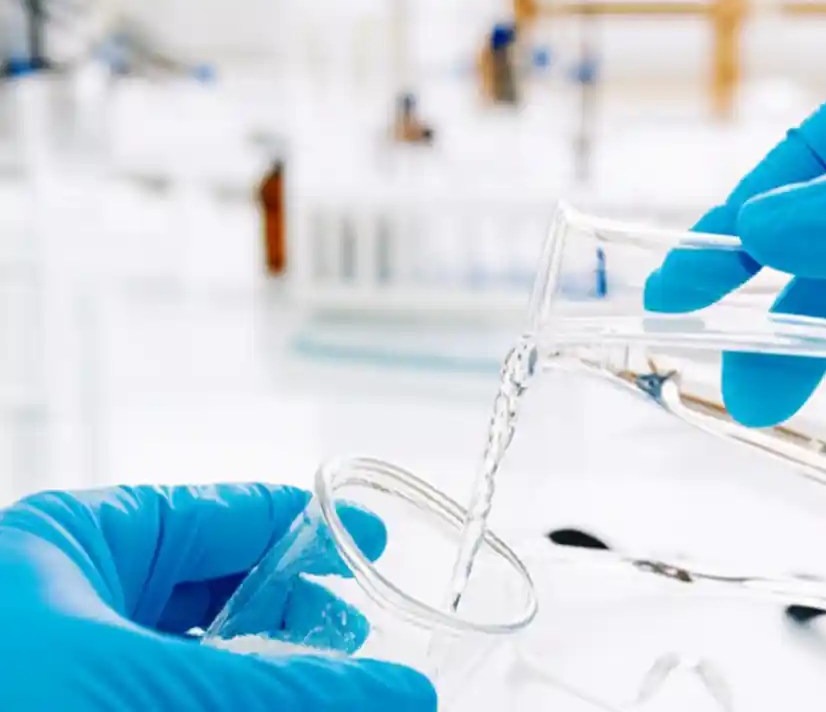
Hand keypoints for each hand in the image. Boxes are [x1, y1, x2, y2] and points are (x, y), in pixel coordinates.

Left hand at [0, 484, 436, 710]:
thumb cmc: (2, 701)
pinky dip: (226, 700)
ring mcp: (77, 670)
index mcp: (77, 544)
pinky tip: (271, 711)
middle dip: (297, 619)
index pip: (222, 513)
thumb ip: (286, 692)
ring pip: (202, 660)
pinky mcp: (77, 708)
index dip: (310, 525)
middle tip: (359, 647)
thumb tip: (405, 695)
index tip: (377, 543)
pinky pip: (176, 698)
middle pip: (221, 592)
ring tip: (330, 694)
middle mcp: (75, 604)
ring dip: (268, 678)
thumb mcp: (152, 689)